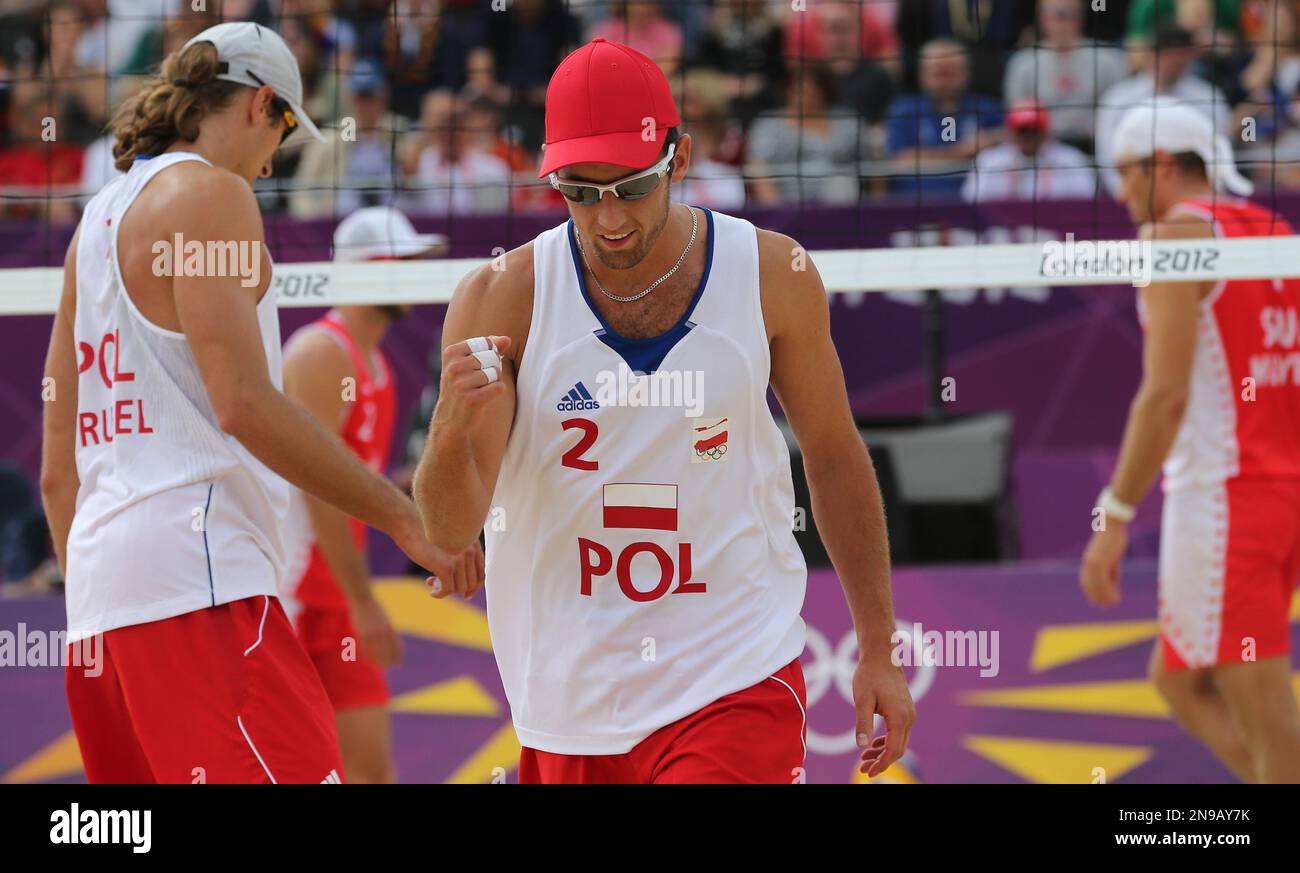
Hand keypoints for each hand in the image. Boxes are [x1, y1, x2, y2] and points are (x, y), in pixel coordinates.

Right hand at [350, 591, 401, 667]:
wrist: (363, 600)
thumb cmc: (375, 609)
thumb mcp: (386, 620)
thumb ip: (389, 631)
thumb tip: (392, 643)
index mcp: (391, 629)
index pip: (397, 647)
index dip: (398, 656)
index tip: (397, 663)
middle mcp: (383, 632)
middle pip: (387, 652)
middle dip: (388, 661)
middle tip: (387, 668)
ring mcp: (372, 634)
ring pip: (376, 653)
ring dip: (378, 661)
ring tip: (379, 667)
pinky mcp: (362, 634)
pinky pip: (365, 649)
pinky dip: (367, 656)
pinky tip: (368, 661)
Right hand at [394, 517, 484, 599]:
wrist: (410, 526)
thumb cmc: (426, 536)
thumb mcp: (450, 546)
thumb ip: (460, 561)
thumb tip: (465, 592)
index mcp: (473, 543)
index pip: (482, 572)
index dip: (474, 587)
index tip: (466, 595)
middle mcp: (470, 550)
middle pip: (471, 583)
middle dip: (456, 588)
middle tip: (439, 584)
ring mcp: (460, 558)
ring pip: (460, 588)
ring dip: (446, 589)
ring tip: (432, 581)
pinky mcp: (447, 566)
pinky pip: (448, 590)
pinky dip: (439, 594)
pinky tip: (431, 591)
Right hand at [435, 335, 510, 437]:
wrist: (450, 418)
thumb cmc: (462, 385)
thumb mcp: (468, 363)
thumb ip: (488, 347)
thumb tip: (507, 339)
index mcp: (451, 353)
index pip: (486, 343)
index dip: (490, 353)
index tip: (480, 364)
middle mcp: (454, 368)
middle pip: (492, 357)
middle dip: (492, 368)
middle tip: (480, 380)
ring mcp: (461, 384)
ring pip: (496, 373)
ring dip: (493, 381)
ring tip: (480, 388)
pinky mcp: (472, 400)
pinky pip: (499, 387)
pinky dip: (496, 391)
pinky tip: (484, 396)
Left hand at [853, 650, 914, 777]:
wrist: (882, 656)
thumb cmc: (870, 675)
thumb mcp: (862, 700)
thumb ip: (862, 723)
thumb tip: (861, 746)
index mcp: (899, 717)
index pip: (893, 750)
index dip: (881, 764)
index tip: (868, 772)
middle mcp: (909, 718)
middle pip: (898, 749)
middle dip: (881, 761)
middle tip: (863, 768)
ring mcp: (909, 714)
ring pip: (899, 742)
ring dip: (883, 752)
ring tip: (864, 758)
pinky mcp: (905, 710)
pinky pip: (899, 732)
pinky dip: (887, 741)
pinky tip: (874, 745)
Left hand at [1080, 522, 1126, 606]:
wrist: (1111, 525)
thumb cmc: (1113, 539)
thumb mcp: (1112, 558)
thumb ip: (1112, 570)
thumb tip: (1114, 584)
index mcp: (1088, 562)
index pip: (1086, 582)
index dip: (1092, 592)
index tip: (1098, 601)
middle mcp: (1088, 564)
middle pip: (1090, 586)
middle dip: (1098, 597)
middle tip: (1107, 605)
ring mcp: (1093, 563)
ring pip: (1097, 586)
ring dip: (1105, 596)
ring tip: (1114, 602)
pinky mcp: (1100, 562)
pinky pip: (1103, 581)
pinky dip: (1109, 591)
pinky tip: (1117, 595)